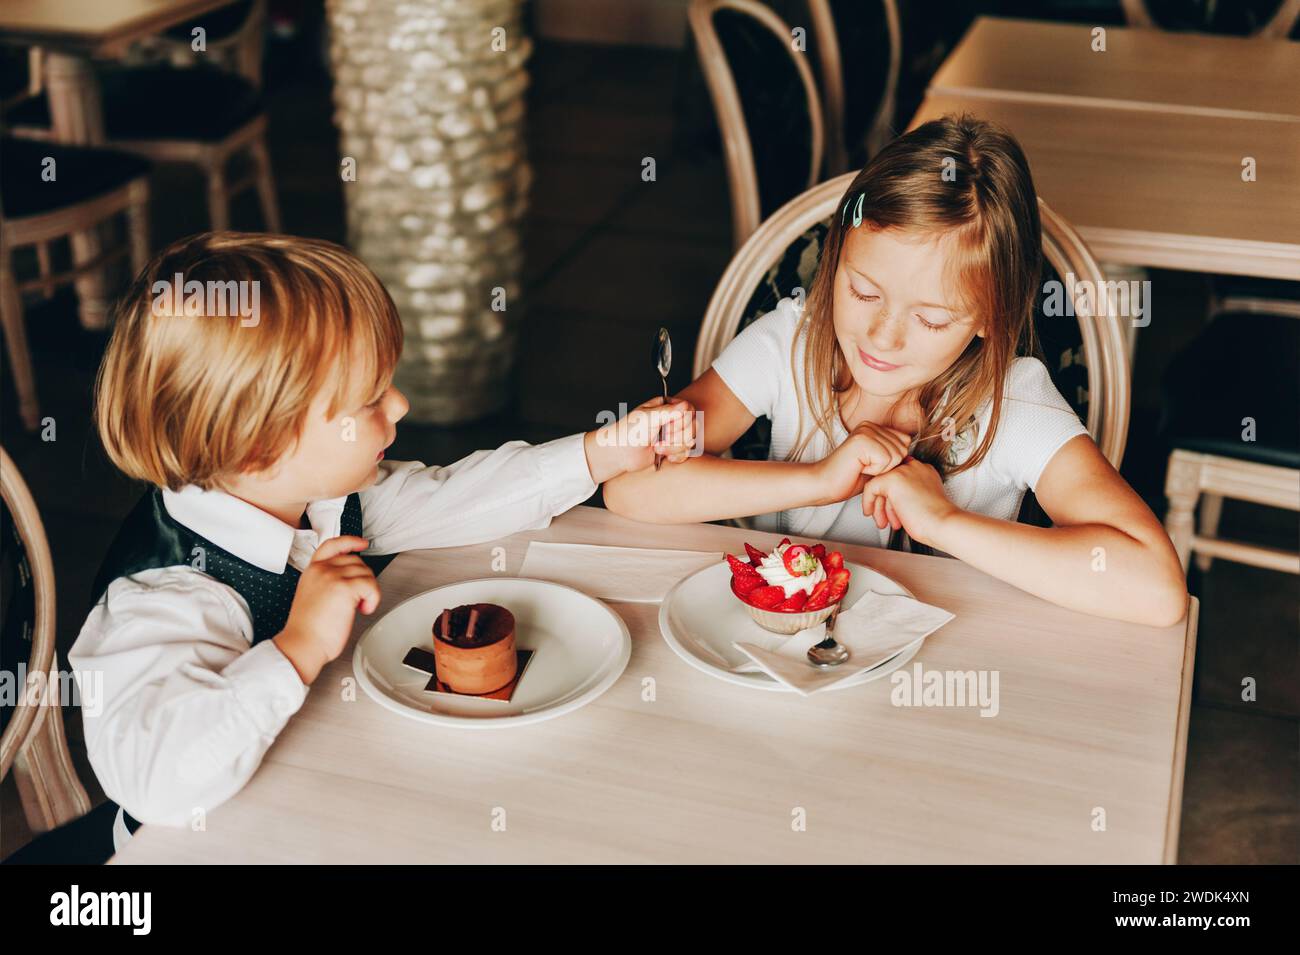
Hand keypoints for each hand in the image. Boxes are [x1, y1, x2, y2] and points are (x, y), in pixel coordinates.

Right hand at [273, 535, 380, 684]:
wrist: (302, 643)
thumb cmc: (308, 629)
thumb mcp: (313, 596)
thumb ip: (327, 582)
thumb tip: (350, 580)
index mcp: (312, 571)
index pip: (332, 545)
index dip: (350, 541)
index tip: (362, 543)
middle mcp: (321, 570)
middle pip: (356, 561)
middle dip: (363, 578)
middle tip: (359, 598)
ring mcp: (332, 576)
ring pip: (366, 573)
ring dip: (369, 591)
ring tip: (359, 607)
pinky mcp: (344, 588)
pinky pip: (371, 585)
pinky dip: (373, 599)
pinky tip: (363, 610)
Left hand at [585, 395, 697, 481]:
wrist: (619, 453)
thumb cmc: (627, 433)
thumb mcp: (647, 418)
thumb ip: (667, 411)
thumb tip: (685, 406)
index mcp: (665, 406)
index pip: (688, 409)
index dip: (681, 421)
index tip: (667, 428)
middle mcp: (671, 418)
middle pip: (693, 426)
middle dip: (677, 437)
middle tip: (662, 439)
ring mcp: (673, 434)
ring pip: (691, 440)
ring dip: (674, 447)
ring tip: (658, 448)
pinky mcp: (672, 448)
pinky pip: (687, 452)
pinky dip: (677, 456)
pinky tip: (666, 456)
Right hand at [811, 421, 912, 505]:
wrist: (825, 485)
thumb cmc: (848, 478)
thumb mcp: (878, 464)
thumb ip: (893, 454)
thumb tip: (912, 450)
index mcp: (873, 427)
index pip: (905, 441)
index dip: (894, 461)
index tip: (873, 466)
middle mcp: (869, 425)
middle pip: (902, 448)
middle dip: (889, 466)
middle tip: (867, 469)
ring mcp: (865, 431)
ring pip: (896, 455)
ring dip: (881, 470)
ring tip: (862, 469)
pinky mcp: (862, 441)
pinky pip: (886, 460)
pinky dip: (875, 471)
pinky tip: (860, 469)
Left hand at [860, 456, 957, 547]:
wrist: (942, 524)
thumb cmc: (935, 520)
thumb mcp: (922, 502)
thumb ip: (909, 495)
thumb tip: (891, 500)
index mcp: (925, 471)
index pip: (900, 478)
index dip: (894, 497)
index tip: (894, 512)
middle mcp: (915, 467)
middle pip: (889, 480)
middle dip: (885, 502)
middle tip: (885, 518)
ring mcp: (904, 471)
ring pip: (879, 484)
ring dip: (878, 505)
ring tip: (882, 521)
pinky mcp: (893, 479)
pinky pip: (871, 488)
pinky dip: (868, 502)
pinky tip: (871, 514)